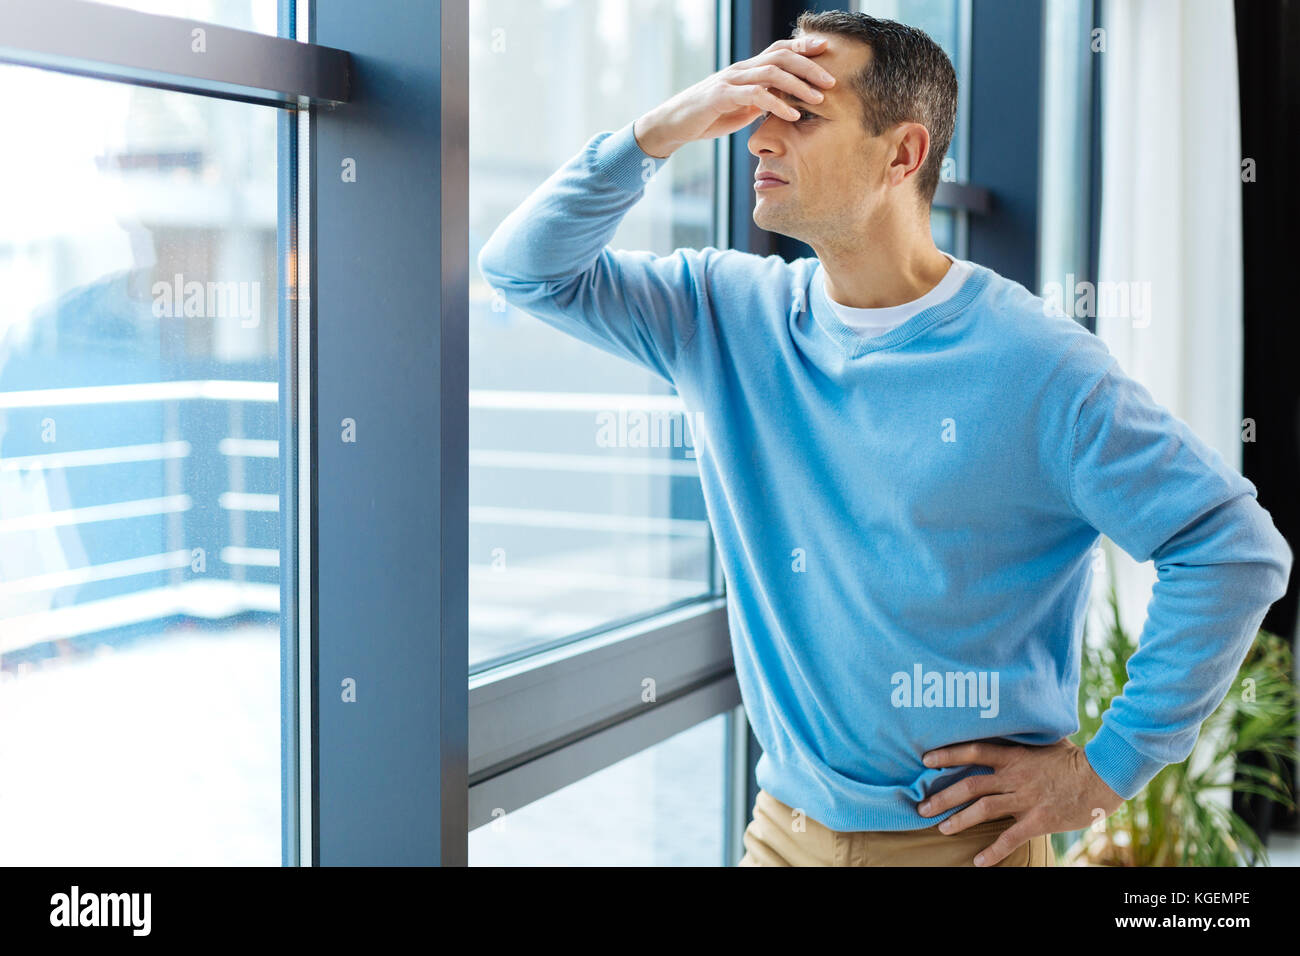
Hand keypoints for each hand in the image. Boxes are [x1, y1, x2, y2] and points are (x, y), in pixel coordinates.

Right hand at [632, 36, 836, 158]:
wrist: (674, 124)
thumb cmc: (708, 116)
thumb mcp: (740, 107)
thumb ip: (761, 100)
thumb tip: (783, 101)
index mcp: (747, 69)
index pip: (779, 49)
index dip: (803, 47)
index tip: (827, 51)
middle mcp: (741, 69)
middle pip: (780, 55)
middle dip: (809, 65)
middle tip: (832, 80)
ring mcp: (730, 80)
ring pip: (771, 72)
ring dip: (799, 84)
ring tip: (819, 99)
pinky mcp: (722, 96)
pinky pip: (755, 95)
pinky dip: (778, 104)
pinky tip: (793, 115)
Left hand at [916, 738, 1125, 865]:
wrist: (1103, 777)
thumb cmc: (1074, 758)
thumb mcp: (1046, 741)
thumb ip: (1024, 737)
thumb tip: (1012, 724)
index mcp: (1015, 755)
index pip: (974, 750)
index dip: (948, 755)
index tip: (926, 760)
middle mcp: (1015, 776)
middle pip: (970, 784)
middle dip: (943, 797)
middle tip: (922, 808)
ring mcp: (1026, 798)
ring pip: (984, 809)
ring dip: (960, 820)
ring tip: (942, 829)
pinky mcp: (1039, 820)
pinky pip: (1011, 837)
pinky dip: (994, 851)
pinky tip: (979, 861)